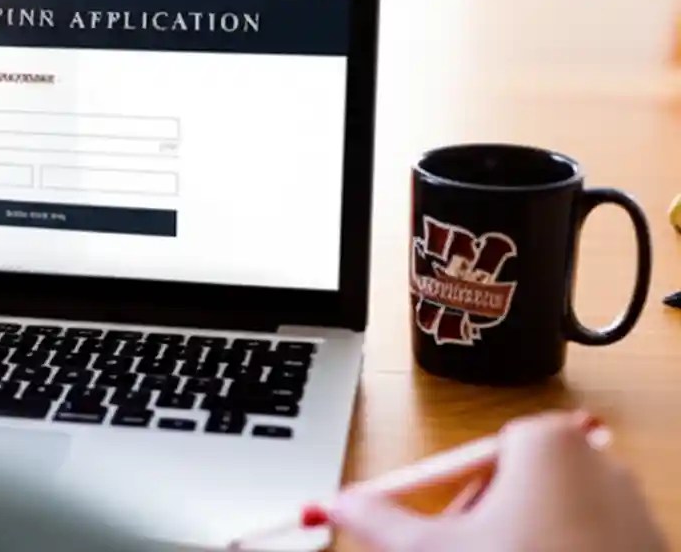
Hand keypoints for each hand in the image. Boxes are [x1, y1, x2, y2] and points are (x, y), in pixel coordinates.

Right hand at [330, 412, 667, 551]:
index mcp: (547, 443)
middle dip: (477, 525)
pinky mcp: (643, 543)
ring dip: (511, 542)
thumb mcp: (436, 548)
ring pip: (542, 519)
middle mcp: (596, 462)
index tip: (430, 527)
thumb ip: (381, 518)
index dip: (444, 496)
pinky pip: (580, 539)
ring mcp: (627, 506)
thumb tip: (342, 503)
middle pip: (506, 487)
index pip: (471, 455)